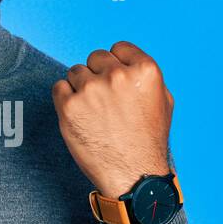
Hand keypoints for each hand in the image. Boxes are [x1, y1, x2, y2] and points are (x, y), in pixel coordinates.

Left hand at [51, 40, 173, 197]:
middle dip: (97, 74)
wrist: (133, 176)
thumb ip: (145, 76)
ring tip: (93, 113)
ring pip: (75, 72)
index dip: (116, 64)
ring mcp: (92, 90)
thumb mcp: (163, 101)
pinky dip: (65, 100)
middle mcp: (118, 76)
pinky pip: (59, 88)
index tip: (114, 80)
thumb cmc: (148, 141)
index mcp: (145, 71)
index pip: (118, 48)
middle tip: (103, 101)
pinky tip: (79, 116)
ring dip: (80, 88)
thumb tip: (127, 61)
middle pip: (95, 57)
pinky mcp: (70, 106)